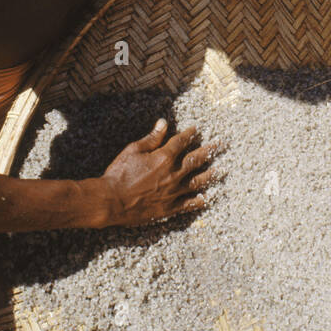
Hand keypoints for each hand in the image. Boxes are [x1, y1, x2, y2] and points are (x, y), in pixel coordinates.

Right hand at [99, 119, 218, 226]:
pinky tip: (207, 197)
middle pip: (196, 160)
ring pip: (197, 182)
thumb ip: (151, 138)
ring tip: (220, 170)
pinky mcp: (169, 208)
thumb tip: (164, 123)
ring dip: (210, 175)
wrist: (110, 202)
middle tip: (220, 145)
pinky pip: (189, 204)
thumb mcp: (133, 150)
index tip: (197, 129)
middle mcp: (173, 174)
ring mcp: (173, 192)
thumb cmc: (119, 174)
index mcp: (164, 158)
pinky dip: (200, 200)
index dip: (190, 134)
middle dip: (209, 151)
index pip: (181, 142)